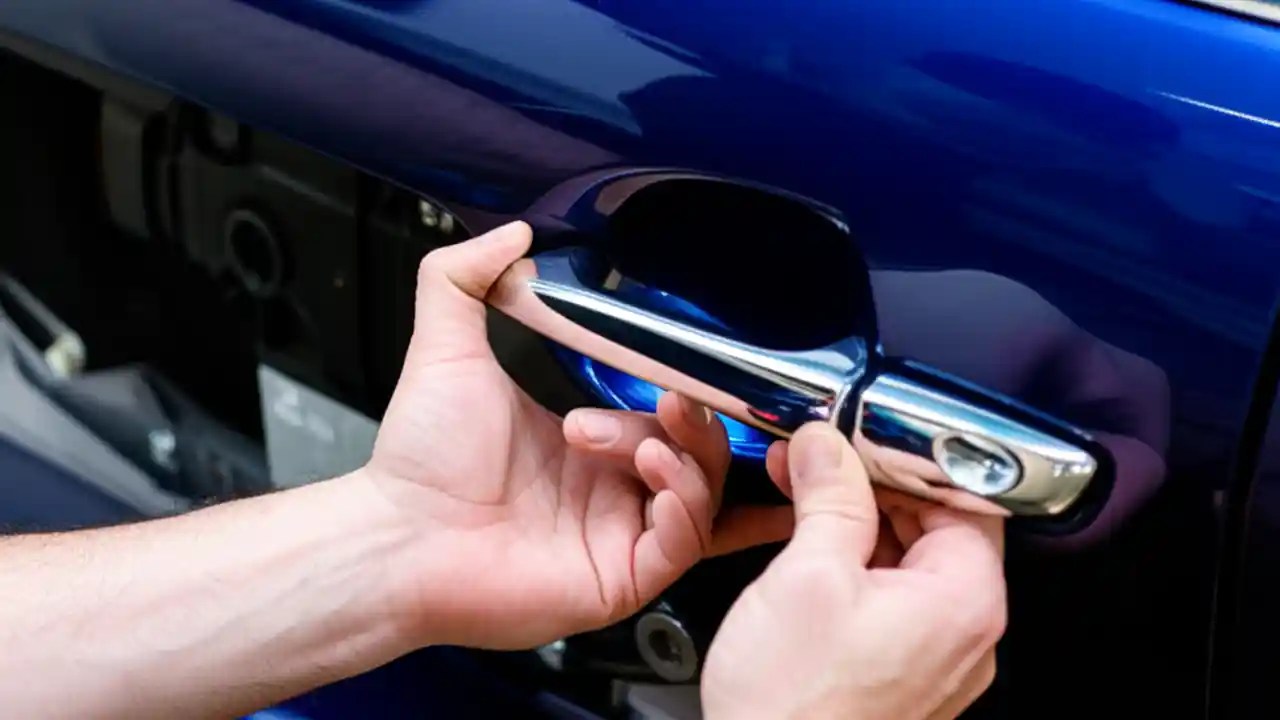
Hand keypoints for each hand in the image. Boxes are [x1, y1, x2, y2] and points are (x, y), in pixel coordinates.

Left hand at [361, 221, 793, 649]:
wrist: (397, 532)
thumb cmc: (421, 461)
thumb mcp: (447, 348)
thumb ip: (466, 278)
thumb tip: (509, 231)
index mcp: (590, 443)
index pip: (668, 416)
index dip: (688, 393)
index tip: (682, 366)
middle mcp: (611, 491)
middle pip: (699, 455)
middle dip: (696, 422)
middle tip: (668, 398)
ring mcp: (618, 536)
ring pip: (702, 498)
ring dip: (690, 460)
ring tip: (645, 441)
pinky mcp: (619, 580)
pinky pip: (684, 548)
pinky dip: (685, 510)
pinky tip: (656, 475)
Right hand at [701, 423, 1006, 719]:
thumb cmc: (794, 710)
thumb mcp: (807, 576)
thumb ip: (830, 498)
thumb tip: (830, 447)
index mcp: (963, 601)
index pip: (966, 496)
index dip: (912, 456)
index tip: (864, 436)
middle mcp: (963, 634)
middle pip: (938, 527)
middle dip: (876, 486)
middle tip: (819, 463)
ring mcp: (935, 660)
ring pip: (910, 563)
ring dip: (860, 524)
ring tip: (804, 502)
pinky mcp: (901, 676)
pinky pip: (892, 602)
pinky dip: (856, 567)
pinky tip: (810, 553)